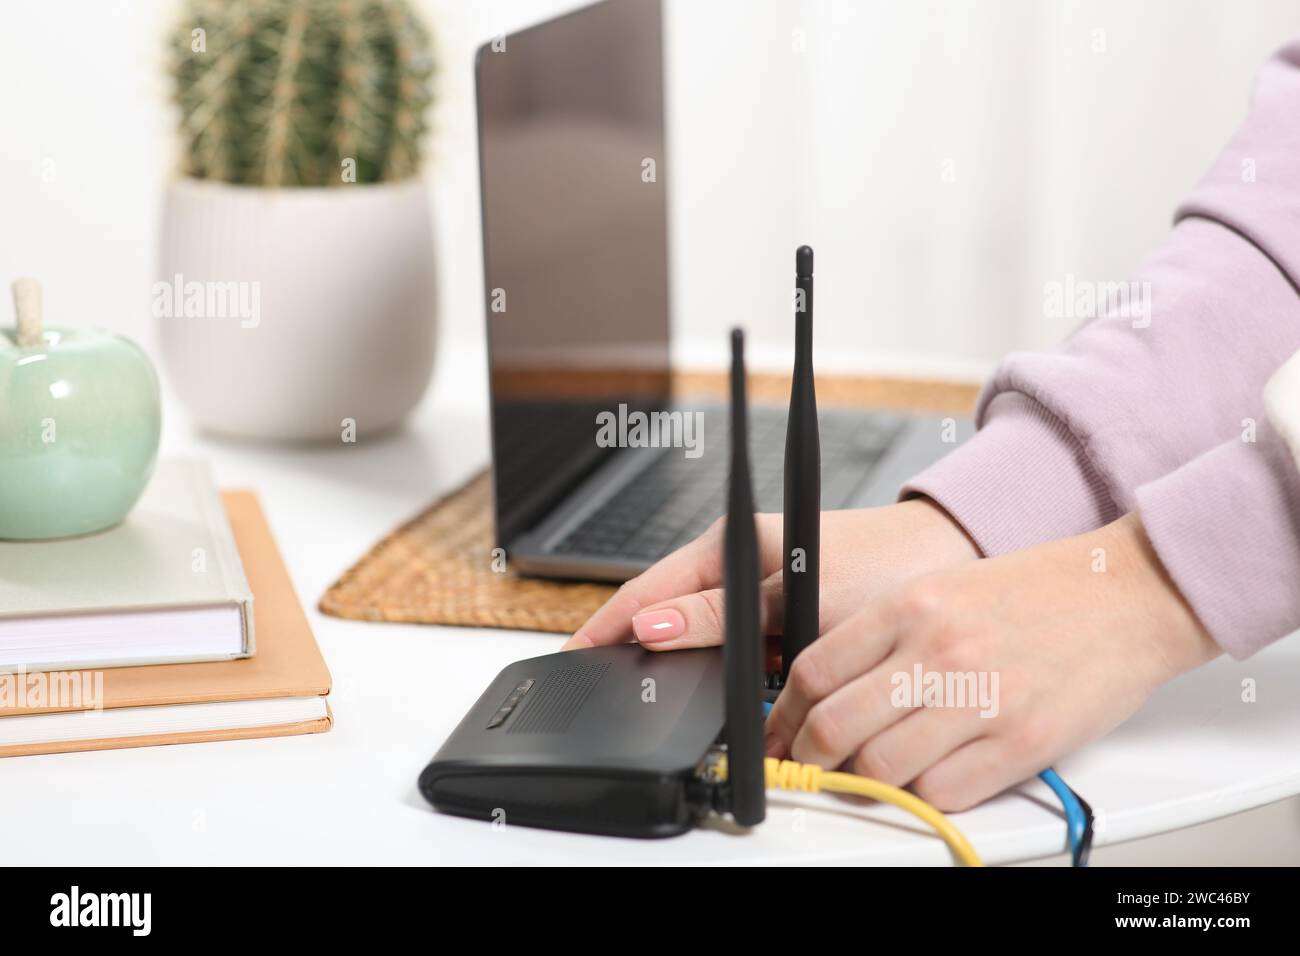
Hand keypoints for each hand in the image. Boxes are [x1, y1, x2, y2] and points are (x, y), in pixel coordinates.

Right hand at [561, 498, 977, 650]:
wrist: (946, 562)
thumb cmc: (883, 565)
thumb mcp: (795, 596)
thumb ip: (722, 615)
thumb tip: (653, 627)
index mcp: (732, 543)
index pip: (647, 590)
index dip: (605, 625)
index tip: (573, 655)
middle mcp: (738, 562)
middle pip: (666, 614)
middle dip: (637, 649)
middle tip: (604, 685)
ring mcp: (755, 589)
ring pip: (702, 636)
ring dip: (687, 664)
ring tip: (656, 691)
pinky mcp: (777, 614)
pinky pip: (736, 648)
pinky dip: (729, 672)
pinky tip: (726, 691)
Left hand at [765, 512, 1220, 810]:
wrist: (1126, 595)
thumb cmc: (1034, 594)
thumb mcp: (940, 590)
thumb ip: (882, 636)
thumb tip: (824, 690)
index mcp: (910, 606)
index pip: (813, 670)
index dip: (783, 714)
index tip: (780, 733)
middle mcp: (938, 651)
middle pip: (835, 726)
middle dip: (810, 757)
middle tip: (812, 765)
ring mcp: (981, 700)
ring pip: (882, 769)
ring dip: (865, 782)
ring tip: (871, 775)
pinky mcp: (1022, 744)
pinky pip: (944, 792)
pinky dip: (925, 796)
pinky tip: (929, 777)